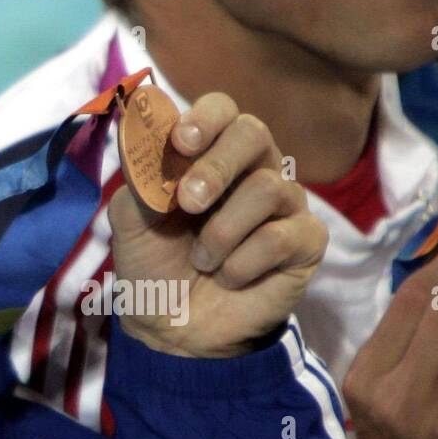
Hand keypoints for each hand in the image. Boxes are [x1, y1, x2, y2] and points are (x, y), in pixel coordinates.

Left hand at [109, 92, 325, 357]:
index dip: (205, 118)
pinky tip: (228, 276)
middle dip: (217, 165)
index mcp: (208, 154)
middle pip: (254, 133)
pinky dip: (243, 262)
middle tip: (188, 202)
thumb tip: (140, 127)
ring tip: (201, 260)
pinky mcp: (307, 243)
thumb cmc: (152, 262)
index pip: (222, 110)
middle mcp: (251, 170)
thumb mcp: (131, 217)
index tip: (180, 143)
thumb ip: (138, 173)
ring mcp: (284, 205)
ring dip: (222, 231)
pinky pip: (283, 237)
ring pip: (269, 188)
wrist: (171, 328)